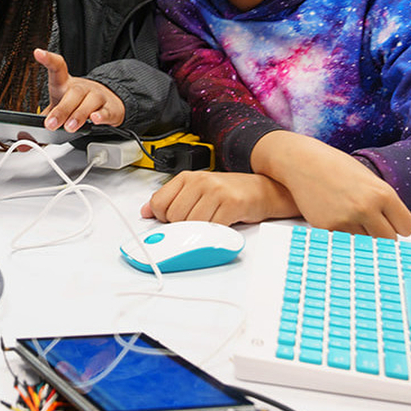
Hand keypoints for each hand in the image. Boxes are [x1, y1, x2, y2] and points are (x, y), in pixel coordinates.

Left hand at [35, 49, 124, 130]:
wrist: (107, 103)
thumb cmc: (76, 104)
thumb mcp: (57, 110)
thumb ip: (41, 124)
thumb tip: (22, 141)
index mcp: (65, 84)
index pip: (57, 67)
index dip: (48, 59)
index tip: (38, 53)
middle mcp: (82, 87)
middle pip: (73, 92)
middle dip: (61, 109)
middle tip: (50, 124)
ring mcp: (97, 96)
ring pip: (89, 102)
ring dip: (78, 115)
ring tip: (69, 127)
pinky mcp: (110, 109)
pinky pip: (106, 112)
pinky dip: (101, 116)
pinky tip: (95, 120)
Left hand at [142, 171, 294, 224]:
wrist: (265, 190)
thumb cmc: (230, 192)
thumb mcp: (197, 191)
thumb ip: (172, 199)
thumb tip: (145, 211)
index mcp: (188, 177)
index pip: (158, 202)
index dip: (163, 218)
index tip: (172, 221)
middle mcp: (200, 181)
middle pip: (173, 216)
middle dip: (182, 226)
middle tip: (197, 223)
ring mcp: (216, 191)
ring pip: (190, 224)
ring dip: (198, 231)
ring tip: (209, 223)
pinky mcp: (231, 203)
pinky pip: (211, 227)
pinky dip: (213, 233)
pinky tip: (220, 226)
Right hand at [281, 140, 410, 238]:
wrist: (302, 162)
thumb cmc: (337, 167)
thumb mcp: (369, 180)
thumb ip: (383, 203)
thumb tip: (394, 229)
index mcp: (383, 193)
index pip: (407, 228)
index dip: (399, 227)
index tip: (393, 225)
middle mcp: (367, 208)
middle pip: (388, 241)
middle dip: (383, 236)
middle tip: (373, 226)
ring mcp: (346, 219)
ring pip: (366, 243)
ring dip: (362, 236)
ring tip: (350, 216)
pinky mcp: (328, 228)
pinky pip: (344, 241)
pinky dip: (343, 235)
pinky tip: (336, 216)